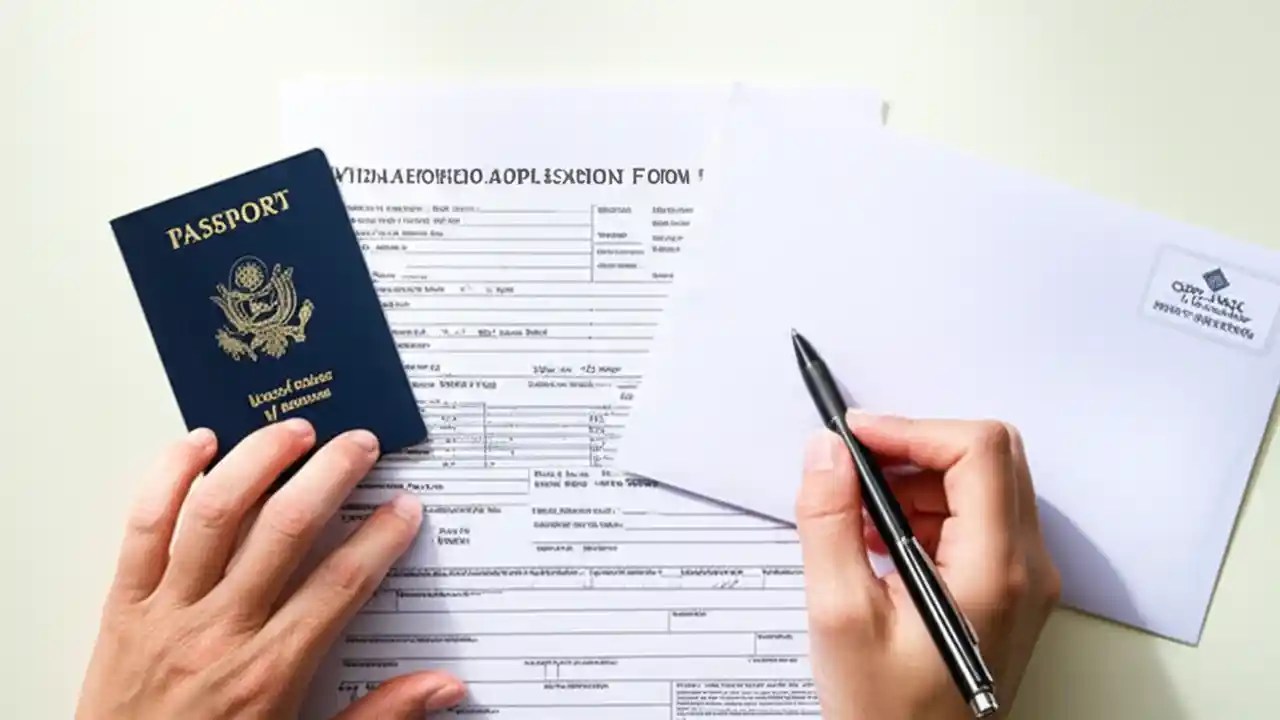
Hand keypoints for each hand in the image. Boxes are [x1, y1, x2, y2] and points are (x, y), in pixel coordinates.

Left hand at [76, 420, 465, 718]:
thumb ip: (380, 715)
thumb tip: (445, 687)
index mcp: (271, 671)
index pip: (339, 584)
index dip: (379, 537)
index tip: (404, 507)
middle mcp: (221, 631)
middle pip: (285, 530)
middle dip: (330, 474)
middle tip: (360, 445)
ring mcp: (168, 612)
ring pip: (214, 514)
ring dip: (259, 460)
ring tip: (294, 430)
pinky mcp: (123, 605)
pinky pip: (143, 528)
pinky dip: (169, 477)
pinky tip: (199, 446)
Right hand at [795, 411, 1059, 719]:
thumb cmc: (888, 716)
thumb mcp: (840, 616)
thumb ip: (830, 523)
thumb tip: (827, 455)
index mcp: (994, 571)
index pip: (978, 450)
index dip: (912, 429)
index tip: (859, 437)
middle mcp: (1026, 570)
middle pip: (989, 458)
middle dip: (916, 450)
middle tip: (860, 467)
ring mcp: (1024, 581)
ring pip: (984, 485)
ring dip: (920, 482)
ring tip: (861, 519)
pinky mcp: (1009, 590)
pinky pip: (979, 521)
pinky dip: (930, 513)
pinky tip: (881, 544)